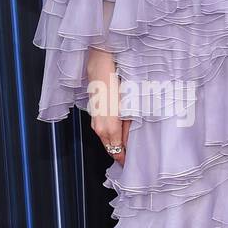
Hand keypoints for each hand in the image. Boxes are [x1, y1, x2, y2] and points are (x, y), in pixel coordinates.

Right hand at [86, 48, 130, 165]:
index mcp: (108, 127)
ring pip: (105, 138)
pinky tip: (120, 131)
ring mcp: (94, 120)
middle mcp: (99, 127)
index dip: (124, 159)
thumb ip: (130, 124)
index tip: (133, 164)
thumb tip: (132, 140)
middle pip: (110, 147)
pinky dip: (111, 133)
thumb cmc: (115, 80)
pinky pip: (102, 129)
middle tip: (133, 157)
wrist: (99, 63)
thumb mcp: (128, 104)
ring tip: (129, 146)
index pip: (116, 151)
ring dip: (116, 143)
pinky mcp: (93, 112)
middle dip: (121, 153)